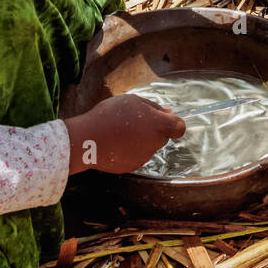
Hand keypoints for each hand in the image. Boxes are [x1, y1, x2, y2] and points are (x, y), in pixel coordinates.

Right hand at [67, 95, 185, 174]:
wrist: (88, 140)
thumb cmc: (111, 116)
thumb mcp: (133, 101)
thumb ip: (154, 107)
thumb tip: (167, 113)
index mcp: (159, 126)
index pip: (179, 127)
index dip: (174, 122)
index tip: (164, 118)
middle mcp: (155, 144)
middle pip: (162, 136)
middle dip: (153, 128)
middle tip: (133, 119)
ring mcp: (144, 157)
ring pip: (148, 145)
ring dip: (140, 139)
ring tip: (120, 130)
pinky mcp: (132, 166)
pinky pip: (136, 155)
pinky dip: (129, 149)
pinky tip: (115, 142)